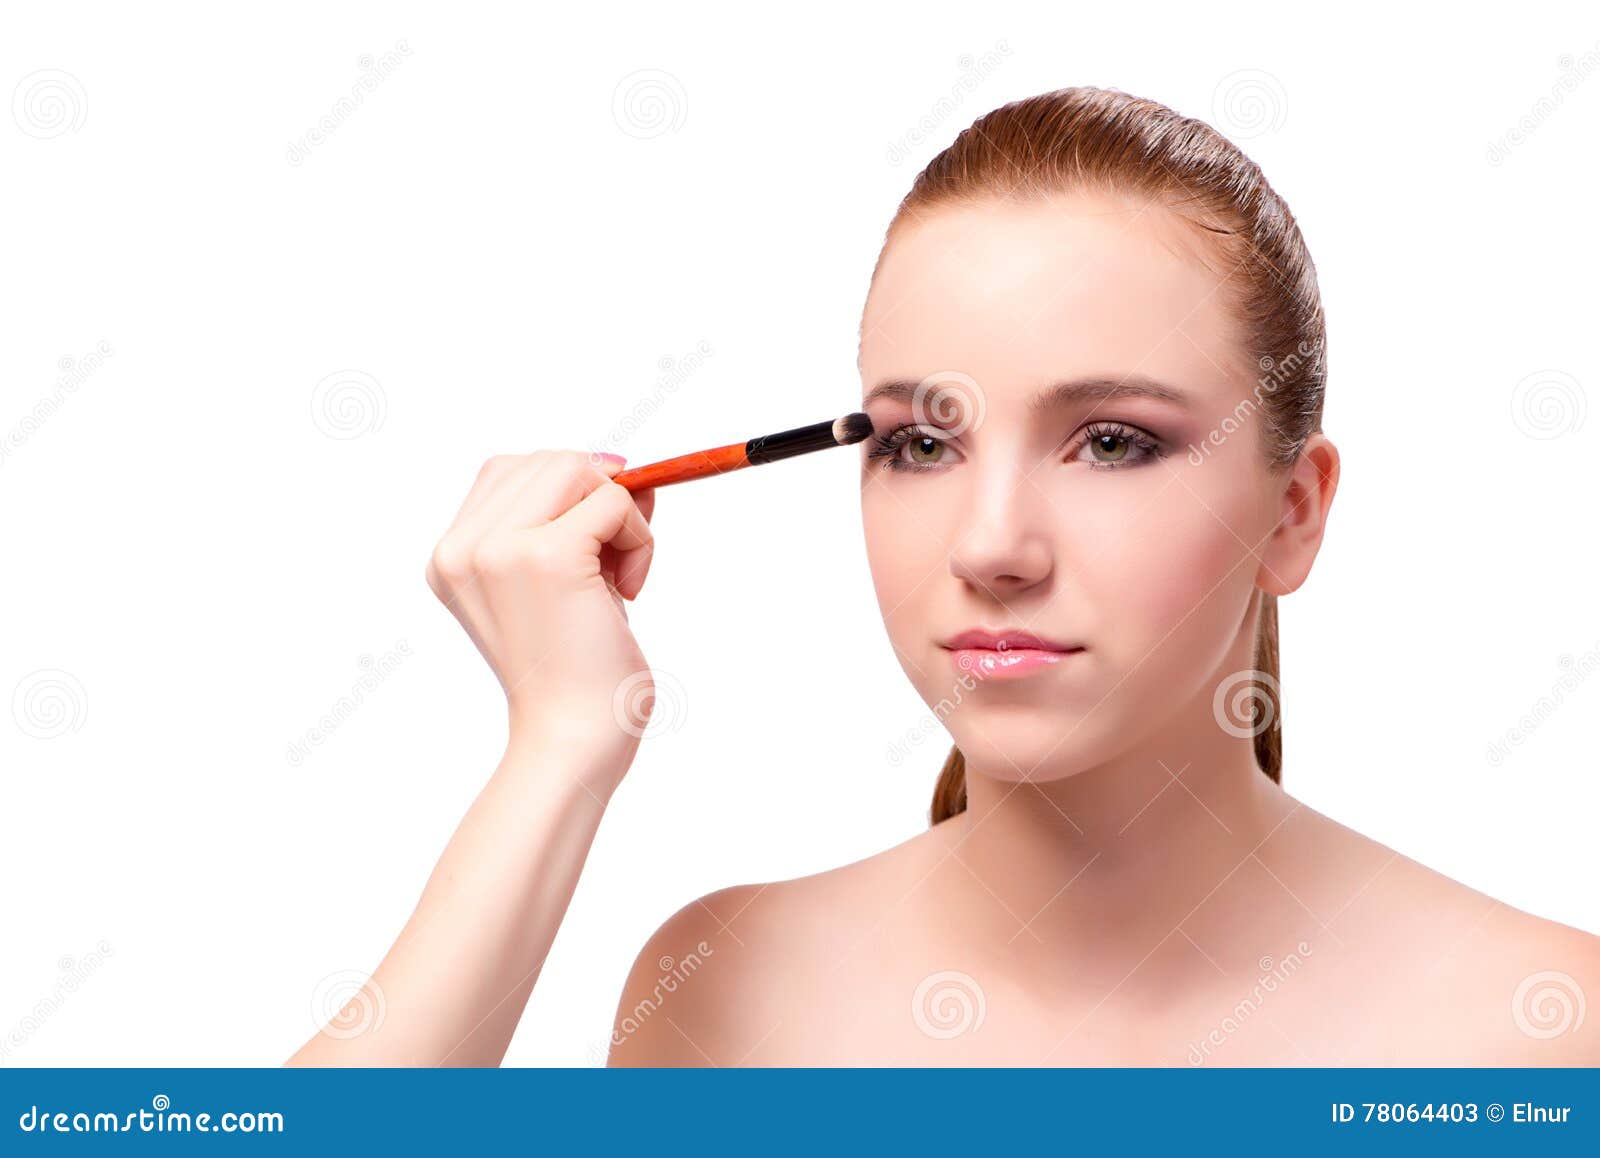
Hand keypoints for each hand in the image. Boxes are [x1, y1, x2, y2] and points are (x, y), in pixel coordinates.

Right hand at [426, 451, 657, 779]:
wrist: (574, 740)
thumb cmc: (577, 673)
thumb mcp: (560, 583)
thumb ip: (568, 521)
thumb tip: (618, 467)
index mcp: (451, 556)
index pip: (513, 470)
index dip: (571, 491)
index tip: (596, 546)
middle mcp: (462, 548)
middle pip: (548, 460)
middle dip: (599, 497)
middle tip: (616, 564)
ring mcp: (500, 549)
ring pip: (580, 469)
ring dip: (621, 514)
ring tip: (621, 577)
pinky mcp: (548, 556)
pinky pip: (613, 501)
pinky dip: (639, 536)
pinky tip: (631, 588)